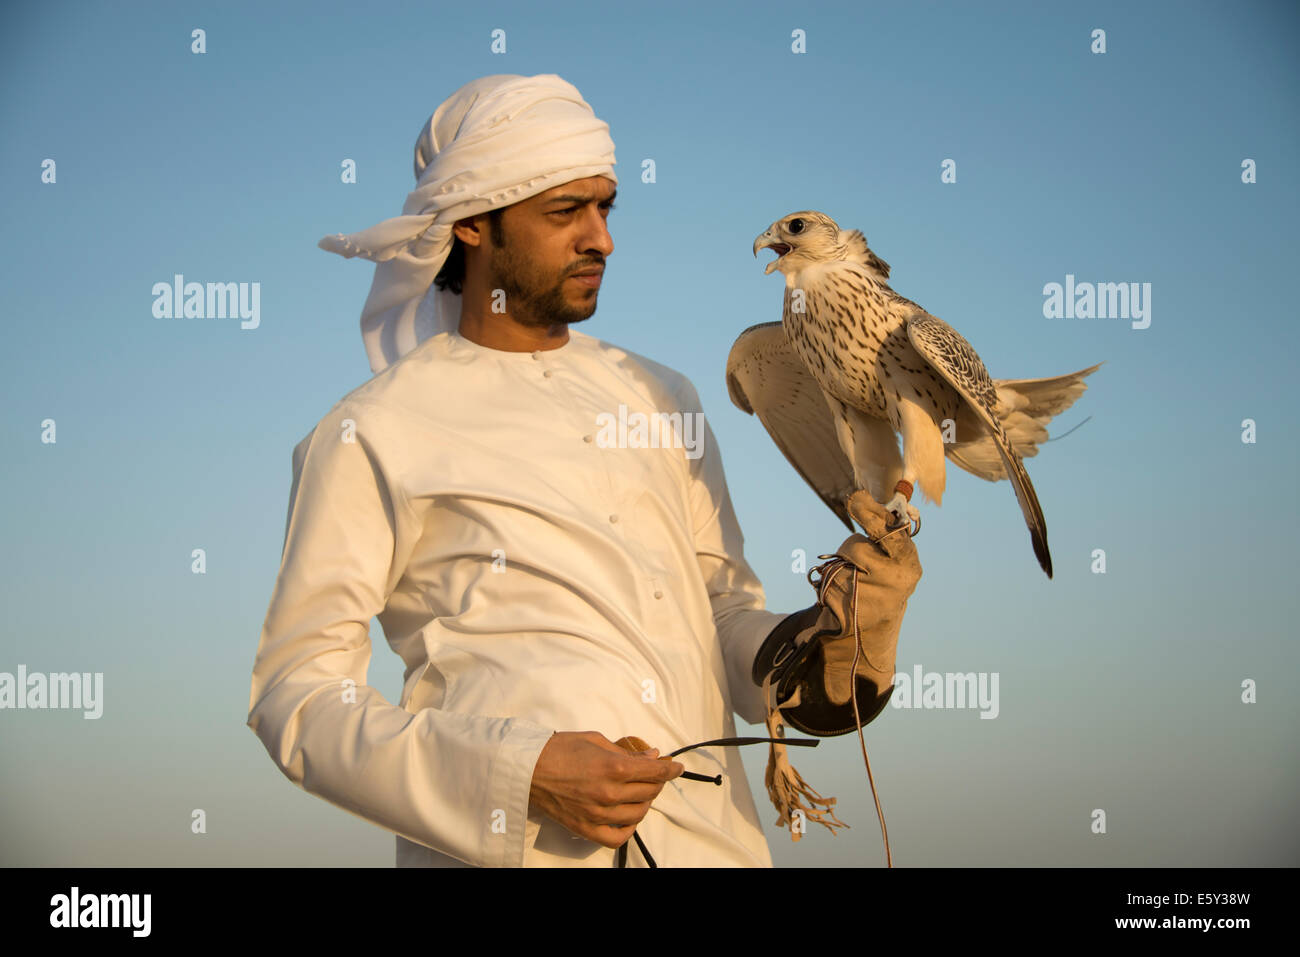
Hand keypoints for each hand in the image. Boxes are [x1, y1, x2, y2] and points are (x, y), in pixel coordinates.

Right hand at [527, 731, 683, 848]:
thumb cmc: (559, 748)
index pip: (655, 771)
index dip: (671, 769)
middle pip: (649, 792)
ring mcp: (598, 813)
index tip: (677, 767)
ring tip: (640, 793)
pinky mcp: (586, 827)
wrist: (528, 768)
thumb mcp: (596, 740)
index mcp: (614, 767)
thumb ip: (626, 751)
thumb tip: (651, 756)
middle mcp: (609, 793)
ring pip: (638, 813)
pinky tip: (629, 817)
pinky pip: (617, 837)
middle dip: (657, 781)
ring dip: (645, 802)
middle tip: (653, 774)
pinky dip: (629, 828)